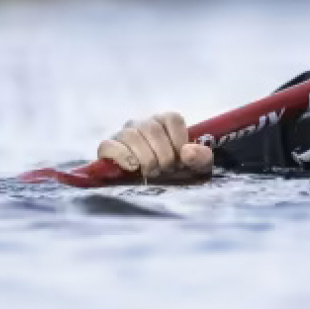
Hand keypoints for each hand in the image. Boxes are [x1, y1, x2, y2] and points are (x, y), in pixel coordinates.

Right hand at [97, 112, 213, 181]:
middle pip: (152, 129)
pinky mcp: (108, 147)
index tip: (181, 161)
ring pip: (131, 135)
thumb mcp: (197, 167)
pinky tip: (133, 168)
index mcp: (165, 121)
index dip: (179, 142)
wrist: (155, 189)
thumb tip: (187, 153)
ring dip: (145, 158)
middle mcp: (143, 123)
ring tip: (152, 172)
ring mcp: (124, 134)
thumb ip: (201, 158)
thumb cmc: (177, 174)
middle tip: (167, 171)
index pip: (172, 118)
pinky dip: (122, 157)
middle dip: (163, 155)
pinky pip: (108, 145)